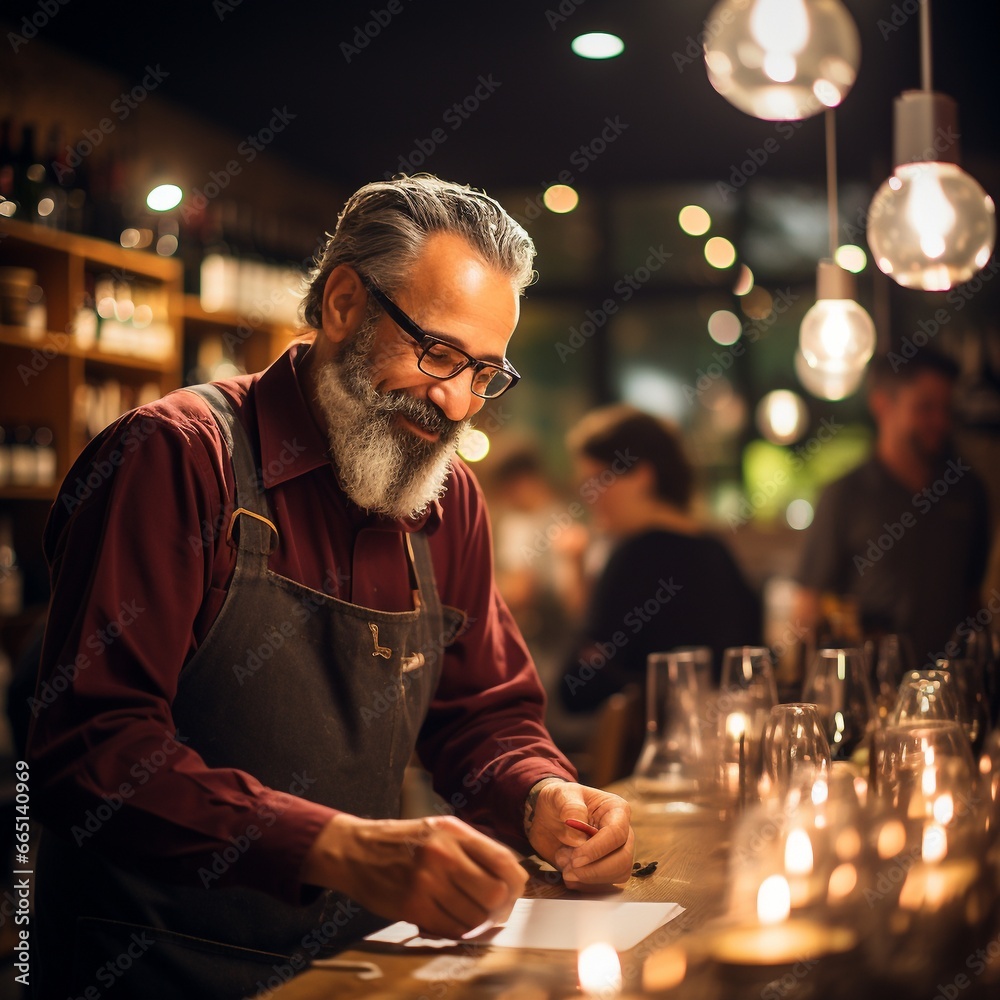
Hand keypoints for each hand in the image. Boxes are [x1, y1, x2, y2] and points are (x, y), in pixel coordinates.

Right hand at [302, 813, 526, 938]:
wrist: (354, 850)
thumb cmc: (401, 841)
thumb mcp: (438, 830)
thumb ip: (472, 847)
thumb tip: (509, 874)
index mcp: (453, 832)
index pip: (503, 860)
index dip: (516, 882)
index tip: (514, 892)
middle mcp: (443, 854)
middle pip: (494, 893)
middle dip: (498, 907)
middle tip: (492, 910)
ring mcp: (427, 881)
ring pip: (474, 916)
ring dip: (476, 921)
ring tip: (466, 913)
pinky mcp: (412, 906)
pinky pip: (451, 928)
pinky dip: (457, 930)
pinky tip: (450, 920)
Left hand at [524, 780, 633, 887]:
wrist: (548, 818)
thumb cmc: (558, 802)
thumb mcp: (559, 794)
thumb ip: (569, 805)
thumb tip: (578, 827)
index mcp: (616, 810)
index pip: (617, 834)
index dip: (597, 849)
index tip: (576, 858)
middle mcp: (622, 833)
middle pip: (623, 860)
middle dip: (594, 869)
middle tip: (569, 868)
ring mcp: (616, 853)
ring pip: (616, 876)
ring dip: (588, 878)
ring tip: (565, 865)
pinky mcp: (606, 869)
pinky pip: (604, 886)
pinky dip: (584, 885)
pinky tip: (567, 872)